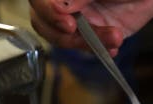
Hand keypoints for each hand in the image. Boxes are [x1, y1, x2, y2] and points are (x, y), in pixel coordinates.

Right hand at [29, 0, 152, 56]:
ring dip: (88, 42)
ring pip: (66, 39)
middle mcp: (64, 3)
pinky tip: (113, 46)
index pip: (39, 0)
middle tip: (75, 32)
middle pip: (44, 23)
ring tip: (114, 36)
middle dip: (61, 33)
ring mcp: (77, 18)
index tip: (66, 21)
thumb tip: (61, 7)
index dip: (48, 11)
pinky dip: (100, 49)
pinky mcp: (94, 34)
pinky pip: (88, 47)